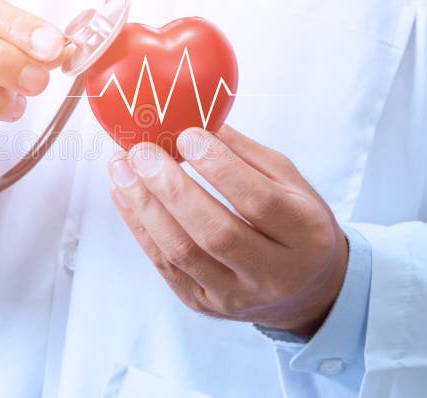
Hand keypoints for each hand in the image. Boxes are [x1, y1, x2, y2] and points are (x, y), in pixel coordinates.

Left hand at [108, 125, 347, 334]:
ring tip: (121, 168)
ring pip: (182, 253)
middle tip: (141, 152)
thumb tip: (198, 121)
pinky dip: (139, 228)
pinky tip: (123, 195)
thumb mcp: (290, 183)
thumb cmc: (296, 225)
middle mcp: (273, 274)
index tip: (187, 135)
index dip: (219, 167)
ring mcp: (235, 295)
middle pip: (215, 232)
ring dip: (144, 207)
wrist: (305, 292)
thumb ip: (246, 154)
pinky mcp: (203, 304)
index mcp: (305, 234)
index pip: (258, 201)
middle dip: (172, 188)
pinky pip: (165, 266)